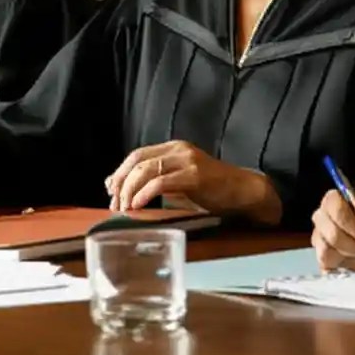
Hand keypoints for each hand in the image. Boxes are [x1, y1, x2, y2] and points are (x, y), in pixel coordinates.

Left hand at [105, 141, 281, 223]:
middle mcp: (178, 149)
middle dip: (121, 182)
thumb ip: (154, 182)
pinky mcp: (195, 175)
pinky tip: (138, 205)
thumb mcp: (178, 183)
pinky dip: (145, 194)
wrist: (244, 192)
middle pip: (138, 160)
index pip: (137, 155)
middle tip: (114, 203)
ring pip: (146, 170)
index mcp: (173, 148)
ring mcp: (187, 160)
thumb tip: (121, 189)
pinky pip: (161, 182)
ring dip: (130, 190)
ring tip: (124, 207)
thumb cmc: (212, 190)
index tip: (110, 191)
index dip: (120, 172)